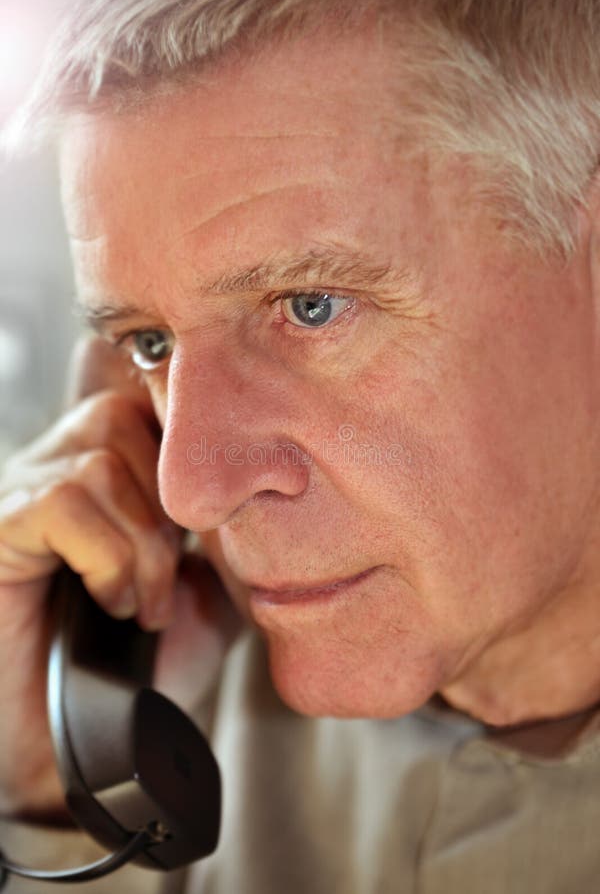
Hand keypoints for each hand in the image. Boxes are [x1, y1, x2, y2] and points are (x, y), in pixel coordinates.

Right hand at [0, 336, 237, 819]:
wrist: (85, 740)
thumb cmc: (142, 665)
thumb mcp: (212, 591)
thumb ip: (232, 536)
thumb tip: (262, 487)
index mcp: (115, 466)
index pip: (155, 398)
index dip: (194, 442)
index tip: (213, 514)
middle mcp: (64, 462)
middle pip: (130, 416)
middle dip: (172, 506)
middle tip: (172, 578)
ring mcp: (25, 489)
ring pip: (102, 461)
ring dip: (142, 544)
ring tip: (141, 605)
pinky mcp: (0, 527)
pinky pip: (62, 502)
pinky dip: (105, 557)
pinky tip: (109, 602)